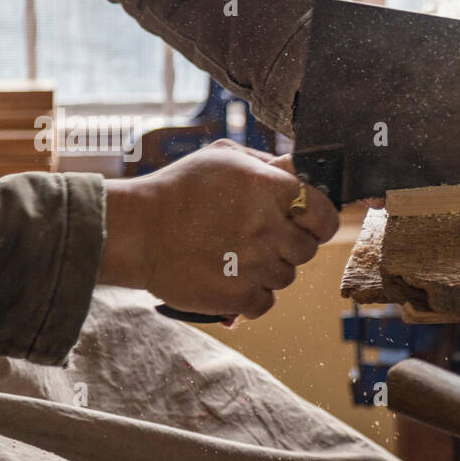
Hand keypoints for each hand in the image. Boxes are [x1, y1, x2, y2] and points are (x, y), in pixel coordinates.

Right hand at [100, 140, 339, 318]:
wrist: (135, 231)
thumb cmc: (178, 189)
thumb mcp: (224, 158)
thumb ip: (268, 164)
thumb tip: (300, 173)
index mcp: (271, 189)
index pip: (325, 215)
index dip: (318, 221)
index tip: (305, 224)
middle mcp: (269, 227)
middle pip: (307, 250)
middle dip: (288, 246)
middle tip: (258, 239)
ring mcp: (255, 264)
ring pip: (286, 277)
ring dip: (267, 270)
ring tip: (234, 256)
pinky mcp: (238, 296)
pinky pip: (265, 302)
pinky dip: (250, 296)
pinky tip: (229, 279)